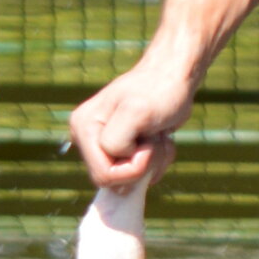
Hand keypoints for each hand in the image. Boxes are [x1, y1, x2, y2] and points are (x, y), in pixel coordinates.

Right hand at [69, 45, 192, 191]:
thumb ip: (116, 141)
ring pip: (129, 180)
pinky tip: (159, 139)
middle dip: (142, 164)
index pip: (103, 175)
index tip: (146, 141)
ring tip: (158, 135)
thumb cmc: (159, 91)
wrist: (174, 77)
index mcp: (83, 128)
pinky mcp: (121, 150)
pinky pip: (138, 175)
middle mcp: (88, 138)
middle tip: (153, 137)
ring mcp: (104, 145)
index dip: (132, 167)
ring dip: (153, 161)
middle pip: (115, 181)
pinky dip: (156, 161)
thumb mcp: (136, 112)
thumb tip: (112, 170)